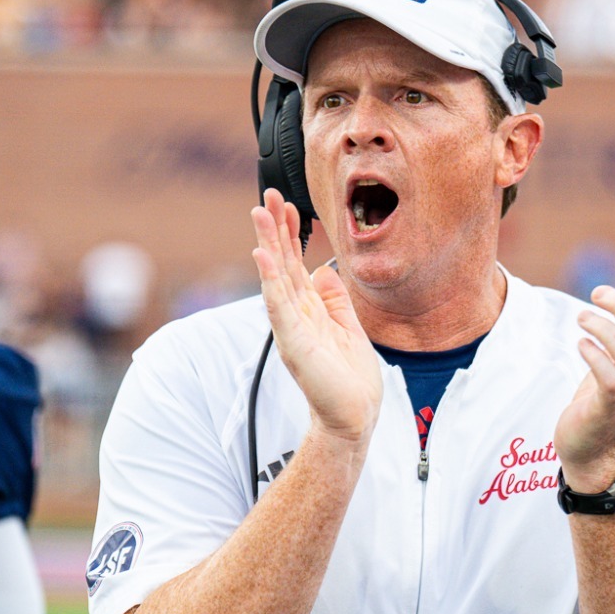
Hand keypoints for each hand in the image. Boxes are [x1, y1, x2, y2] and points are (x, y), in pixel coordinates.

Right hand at [251, 189, 381, 445]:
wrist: (355, 416)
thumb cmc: (350, 380)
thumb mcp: (349, 328)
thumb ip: (336, 300)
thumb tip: (325, 271)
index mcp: (310, 311)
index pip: (296, 264)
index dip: (290, 234)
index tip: (286, 205)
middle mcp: (296, 316)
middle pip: (282, 264)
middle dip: (274, 229)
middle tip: (266, 197)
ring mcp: (292, 328)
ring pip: (276, 278)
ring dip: (267, 244)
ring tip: (259, 214)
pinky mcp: (294, 343)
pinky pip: (279, 306)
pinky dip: (270, 280)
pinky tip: (263, 256)